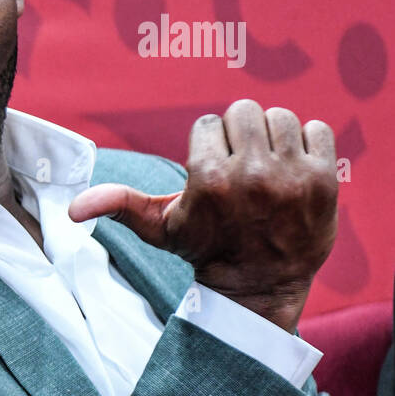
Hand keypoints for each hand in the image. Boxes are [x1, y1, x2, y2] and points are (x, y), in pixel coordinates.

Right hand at [69, 100, 337, 332]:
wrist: (259, 284)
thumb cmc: (205, 249)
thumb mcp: (158, 228)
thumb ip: (118, 205)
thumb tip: (71, 210)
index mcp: (207, 177)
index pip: (208, 124)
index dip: (208, 147)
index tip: (213, 174)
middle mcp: (251, 174)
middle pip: (243, 112)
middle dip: (239, 135)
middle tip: (241, 165)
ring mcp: (291, 176)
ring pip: (280, 117)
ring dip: (272, 137)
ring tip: (267, 167)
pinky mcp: (324, 180)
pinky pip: (318, 129)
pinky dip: (308, 144)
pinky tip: (293, 170)